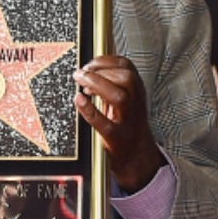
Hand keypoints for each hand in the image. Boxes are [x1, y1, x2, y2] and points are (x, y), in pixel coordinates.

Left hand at [72, 56, 161, 191]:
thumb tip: (88, 69)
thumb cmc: (126, 126)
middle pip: (128, 79)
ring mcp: (128, 123)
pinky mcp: (117, 140)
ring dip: (97, 84)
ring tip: (81, 82)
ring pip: (120, 97)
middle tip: (82, 73)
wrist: (138, 158)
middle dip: (102, 70)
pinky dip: (90, 110)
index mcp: (137, 93)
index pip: (128, 67)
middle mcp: (136, 105)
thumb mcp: (124, 102)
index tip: (90, 62)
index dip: (108, 60)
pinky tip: (79, 100)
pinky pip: (104, 124)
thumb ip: (111, 86)